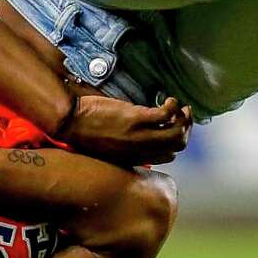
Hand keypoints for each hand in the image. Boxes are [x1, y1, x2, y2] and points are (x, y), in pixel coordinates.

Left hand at [64, 92, 191, 165]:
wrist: (70, 124)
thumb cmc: (85, 134)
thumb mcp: (109, 148)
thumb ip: (125, 147)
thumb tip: (134, 140)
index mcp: (136, 158)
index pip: (168, 155)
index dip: (176, 142)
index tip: (175, 129)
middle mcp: (142, 149)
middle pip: (178, 144)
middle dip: (187, 129)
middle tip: (185, 115)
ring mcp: (140, 135)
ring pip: (177, 132)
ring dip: (184, 118)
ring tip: (180, 107)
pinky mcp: (137, 118)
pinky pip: (167, 114)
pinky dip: (173, 106)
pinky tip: (169, 100)